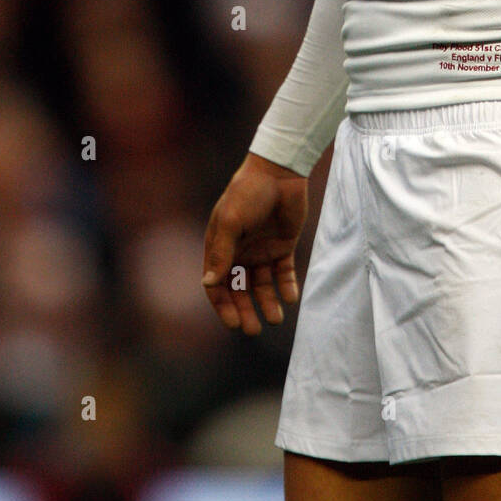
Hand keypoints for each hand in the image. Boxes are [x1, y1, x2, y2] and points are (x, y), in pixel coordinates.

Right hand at [202, 153, 307, 333]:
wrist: (280, 171)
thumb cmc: (248, 193)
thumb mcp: (231, 222)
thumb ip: (221, 252)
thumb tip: (209, 283)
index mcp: (220, 246)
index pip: (217, 284)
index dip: (223, 305)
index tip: (234, 323)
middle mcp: (239, 251)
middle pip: (240, 290)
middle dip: (246, 310)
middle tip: (255, 329)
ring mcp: (262, 249)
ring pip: (262, 285)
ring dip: (267, 303)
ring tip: (276, 319)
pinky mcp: (283, 245)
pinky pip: (283, 272)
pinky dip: (286, 286)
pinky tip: (290, 298)